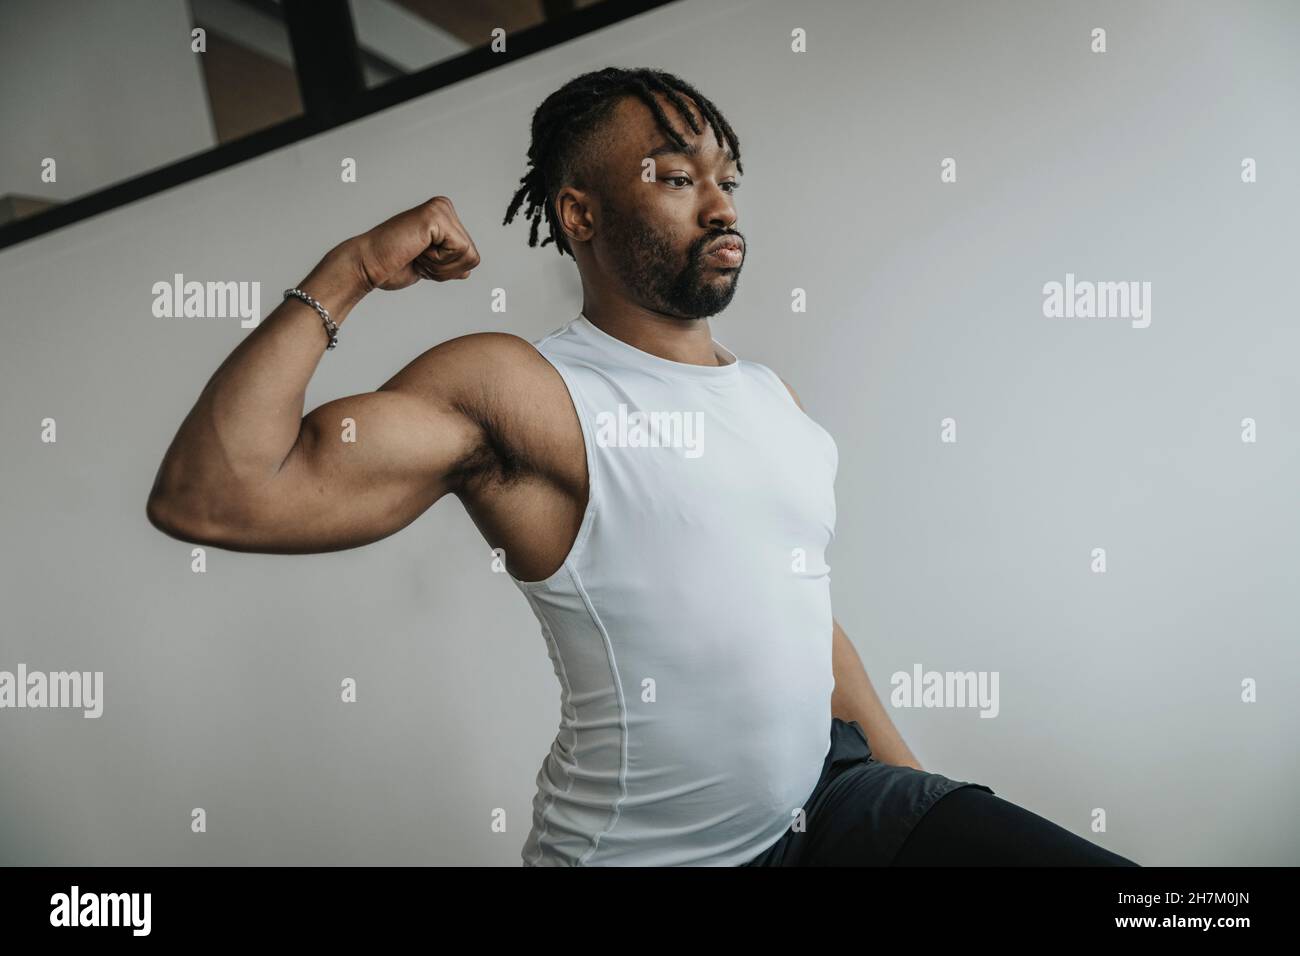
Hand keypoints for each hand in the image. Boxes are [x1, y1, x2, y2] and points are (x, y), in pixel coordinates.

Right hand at [354, 196, 481, 291]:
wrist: (368, 265)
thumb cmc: (391, 266)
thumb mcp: (429, 267)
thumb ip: (448, 264)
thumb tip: (468, 271)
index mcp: (444, 217)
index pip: (471, 257)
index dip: (448, 271)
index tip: (420, 260)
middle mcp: (444, 208)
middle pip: (473, 256)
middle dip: (446, 269)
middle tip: (416, 258)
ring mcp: (441, 208)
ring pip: (469, 254)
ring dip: (441, 266)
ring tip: (416, 253)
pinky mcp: (436, 215)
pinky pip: (460, 250)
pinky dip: (439, 260)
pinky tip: (416, 249)